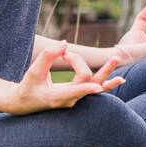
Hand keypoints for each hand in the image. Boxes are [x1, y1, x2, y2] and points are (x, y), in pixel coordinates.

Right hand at [5, 40, 124, 114]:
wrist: (26, 102)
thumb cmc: (28, 86)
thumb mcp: (33, 72)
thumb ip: (48, 56)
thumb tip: (64, 44)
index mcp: (56, 97)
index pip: (75, 92)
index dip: (86, 88)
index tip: (97, 87)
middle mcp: (70, 100)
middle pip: (90, 83)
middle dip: (97, 69)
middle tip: (112, 58)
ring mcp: (76, 98)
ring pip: (96, 86)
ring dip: (108, 74)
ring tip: (117, 60)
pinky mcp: (78, 94)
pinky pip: (95, 89)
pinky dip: (107, 84)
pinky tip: (119, 80)